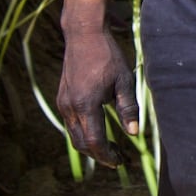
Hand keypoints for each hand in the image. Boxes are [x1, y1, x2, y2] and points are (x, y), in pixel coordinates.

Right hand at [56, 19, 138, 166]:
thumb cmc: (107, 55)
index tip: (120, 161)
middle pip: (81, 143)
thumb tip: (133, 134)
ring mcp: (63, 102)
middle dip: (99, 155)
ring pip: (74, 135)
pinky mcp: (62, 98)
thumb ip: (128, 108)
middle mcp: (70, 106)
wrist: (84, 34)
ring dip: (90, 145)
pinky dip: (83, 133)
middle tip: (119, 158)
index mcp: (86, 104)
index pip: (94, 141)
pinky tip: (98, 131)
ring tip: (111, 148)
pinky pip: (71, 124)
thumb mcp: (124, 80)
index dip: (107, 155)